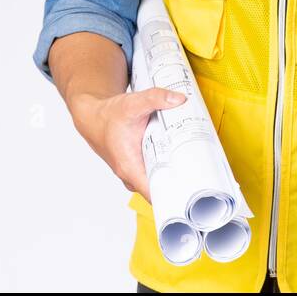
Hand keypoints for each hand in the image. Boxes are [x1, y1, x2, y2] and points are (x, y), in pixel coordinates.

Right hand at [69, 86, 185, 201]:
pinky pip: (155, 175)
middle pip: (161, 190)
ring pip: (158, 183)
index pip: (155, 195)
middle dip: (182, 184)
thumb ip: (156, 98)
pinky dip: (167, 169)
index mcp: (130, 167)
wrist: (93, 117)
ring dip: (175, 176)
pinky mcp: (136, 168)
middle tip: (203, 172)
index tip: (193, 191)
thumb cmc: (108, 116)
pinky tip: (180, 159)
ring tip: (196, 164)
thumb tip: (179, 99)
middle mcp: (131, 175)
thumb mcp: (133, 103)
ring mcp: (133, 173)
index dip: (175, 196)